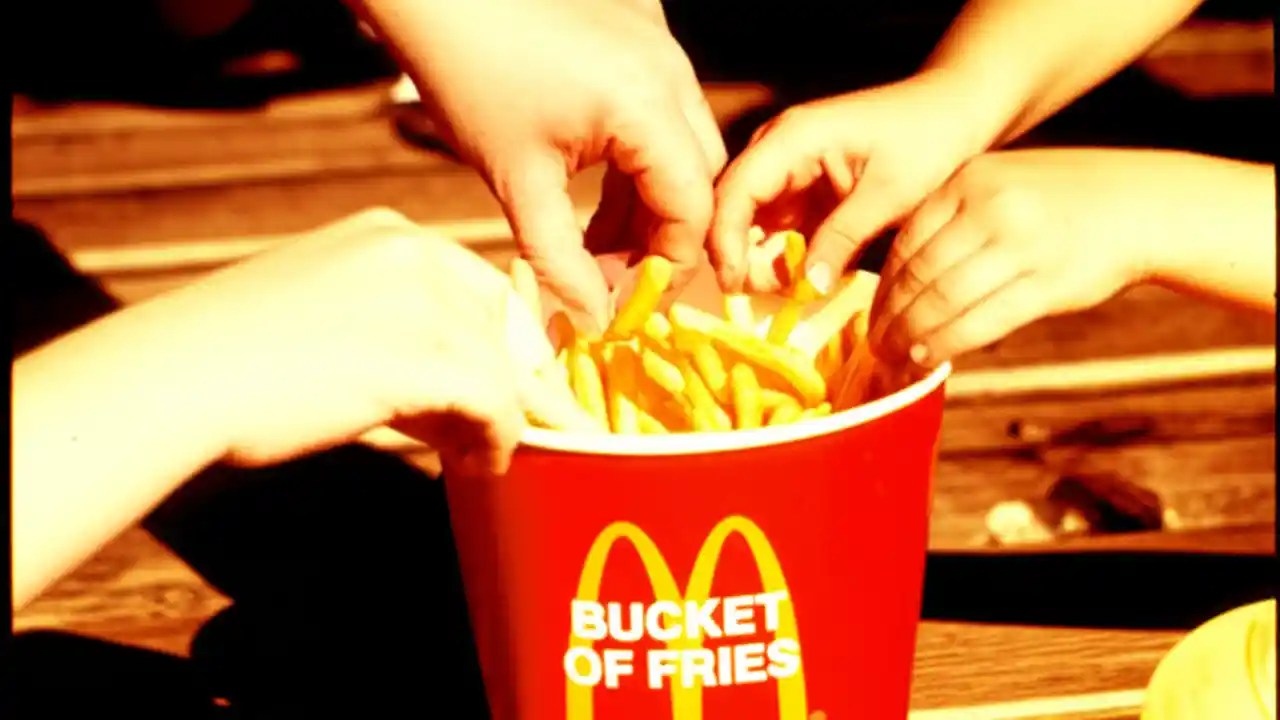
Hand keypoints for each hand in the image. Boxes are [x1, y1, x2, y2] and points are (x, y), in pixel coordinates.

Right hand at [176, 208, 597, 474]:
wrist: (178, 376)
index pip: (477, 286)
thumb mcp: (325, 315)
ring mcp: (424, 302)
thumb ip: (389, 332)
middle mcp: (415, 254)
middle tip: (498, 428)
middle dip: (504, 380)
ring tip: (477, 455)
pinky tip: (476, 466)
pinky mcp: (427, 357)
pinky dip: (497, 442)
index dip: (495, 341)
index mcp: (388, 235)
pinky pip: (497, 406)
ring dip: (499, 419)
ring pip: (502, 368)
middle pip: (497, 324)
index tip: (500, 384)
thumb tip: (445, 394)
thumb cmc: (231, 359)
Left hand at [354, 0, 724, 328]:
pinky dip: (636, 152)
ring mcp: (658, 43)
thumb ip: (560, 258)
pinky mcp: (638, 29)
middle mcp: (669, 68)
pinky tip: (591, 179)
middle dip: (662, 233)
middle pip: (698, 175)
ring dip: (647, 195)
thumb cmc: (466, 74)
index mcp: (647, 104)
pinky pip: (659, 104)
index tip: (629, 300)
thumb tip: (593, 318)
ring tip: (596, 237)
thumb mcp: (516, 180)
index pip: (692, 207)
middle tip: (613, 274)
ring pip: (680, 141)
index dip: (667, 265)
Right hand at [711, 69, 994, 293]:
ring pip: (750, 223)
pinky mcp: (802, 190)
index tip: (734, 283)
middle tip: (767, 295)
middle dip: (740, 255)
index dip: (725, 239)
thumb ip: (844, 237)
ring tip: (790, 289)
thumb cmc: (929, 140)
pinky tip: (799, 279)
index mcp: (792, 137)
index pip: (735, 190)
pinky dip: (781, 256)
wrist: (957, 114)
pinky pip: (776, 229)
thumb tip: (806, 286)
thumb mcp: (890, 193)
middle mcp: (778, 149)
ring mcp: (788, 170)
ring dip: (760, 260)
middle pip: (733, 208)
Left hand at [867, 149, 1162, 367]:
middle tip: (875, 345)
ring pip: (943, 301)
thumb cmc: (1062, 201)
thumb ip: (953, 219)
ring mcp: (1020, 245)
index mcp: (970, 181)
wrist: (1143, 203)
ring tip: (896, 357)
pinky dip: (947, 344)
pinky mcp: (1046, 283)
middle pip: (919, 274)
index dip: (882, 287)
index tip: (872, 313)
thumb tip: (900, 278)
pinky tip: (931, 358)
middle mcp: (991, 209)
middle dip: (889, 317)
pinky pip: (981, 321)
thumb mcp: (1000, 184)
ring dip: (912, 336)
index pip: (906, 242)